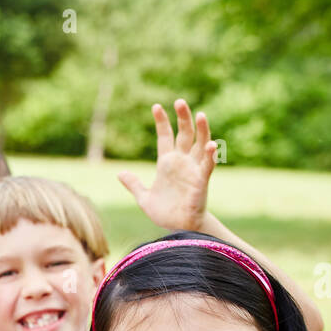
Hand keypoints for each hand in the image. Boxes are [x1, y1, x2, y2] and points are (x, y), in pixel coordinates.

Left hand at [118, 99, 216, 232]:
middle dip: (183, 118)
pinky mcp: (201, 181)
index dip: (161, 122)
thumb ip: (134, 185)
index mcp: (167, 163)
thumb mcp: (145, 198)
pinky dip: (209, 155)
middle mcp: (182, 162)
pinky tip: (210, 144)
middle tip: (179, 101)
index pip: (165, 137)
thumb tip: (120, 173)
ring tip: (200, 114)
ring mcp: (193, 170)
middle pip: (184, 134)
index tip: (156, 106)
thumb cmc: (165, 213)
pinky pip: (207, 165)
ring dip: (201, 130)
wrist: (179, 229)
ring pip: (200, 144)